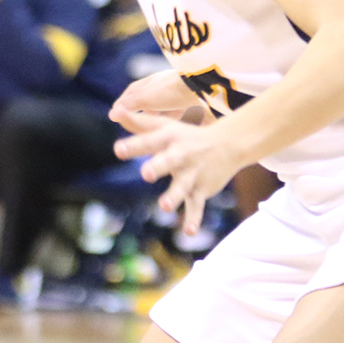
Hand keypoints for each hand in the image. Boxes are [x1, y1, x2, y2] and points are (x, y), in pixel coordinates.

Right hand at [109, 69, 199, 124]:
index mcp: (151, 82)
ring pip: (169, 108)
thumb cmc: (172, 90)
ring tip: (157, 131)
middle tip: (136, 124)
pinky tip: (181, 131)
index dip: (125, 102)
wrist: (205, 87)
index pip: (133, 91)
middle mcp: (166, 87)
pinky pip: (186, 115)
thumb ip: (129, 106)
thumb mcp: (145, 98)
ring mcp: (182, 95)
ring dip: (162, 119)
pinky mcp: (198, 104)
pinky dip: (181, 122)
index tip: (117, 112)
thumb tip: (112, 114)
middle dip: (144, 112)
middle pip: (151, 100)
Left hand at [115, 109, 248, 235]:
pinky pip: (196, 206)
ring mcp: (192, 174)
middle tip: (146, 174)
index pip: (148, 141)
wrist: (229, 144)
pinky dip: (193, 219)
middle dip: (158, 167)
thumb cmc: (187, 135)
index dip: (134, 146)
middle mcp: (181, 156)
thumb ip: (138, 123)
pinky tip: (188, 232)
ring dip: (173, 196)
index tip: (118, 150)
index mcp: (167, 140)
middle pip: (167, 162)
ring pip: (182, 187)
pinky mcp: (201, 190)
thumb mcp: (164, 126)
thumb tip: (114, 111)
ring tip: (163, 207)